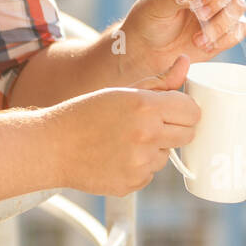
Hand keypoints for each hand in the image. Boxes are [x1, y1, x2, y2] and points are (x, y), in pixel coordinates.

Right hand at [53, 56, 200, 195]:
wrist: (52, 146)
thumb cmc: (86, 113)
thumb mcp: (121, 91)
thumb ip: (160, 81)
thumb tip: (185, 62)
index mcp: (145, 107)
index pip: (193, 111)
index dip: (184, 109)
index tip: (173, 109)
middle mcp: (147, 136)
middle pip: (188, 135)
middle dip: (175, 129)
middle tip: (151, 124)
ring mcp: (140, 163)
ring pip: (167, 155)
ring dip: (154, 148)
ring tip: (123, 140)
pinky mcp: (132, 183)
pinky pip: (149, 173)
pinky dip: (138, 166)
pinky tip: (115, 156)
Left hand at [119, 0, 245, 79]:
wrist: (148, 49)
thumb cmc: (148, 19)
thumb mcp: (156, 3)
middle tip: (199, 14)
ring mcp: (221, 5)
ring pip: (238, 5)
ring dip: (221, 23)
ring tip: (197, 37)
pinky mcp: (227, 28)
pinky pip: (240, 28)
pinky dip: (225, 38)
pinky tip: (204, 44)